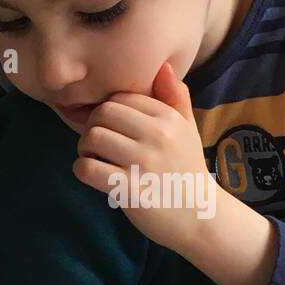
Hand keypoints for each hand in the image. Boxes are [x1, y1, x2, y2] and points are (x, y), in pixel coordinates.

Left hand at [71, 61, 215, 252]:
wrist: (201, 218)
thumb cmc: (187, 171)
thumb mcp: (188, 130)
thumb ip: (175, 97)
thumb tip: (163, 66)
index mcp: (169, 117)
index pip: (120, 97)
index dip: (109, 111)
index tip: (114, 130)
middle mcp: (158, 135)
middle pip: (102, 114)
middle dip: (93, 128)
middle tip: (99, 146)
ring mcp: (144, 163)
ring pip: (91, 138)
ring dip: (85, 149)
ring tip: (96, 159)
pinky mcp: (131, 189)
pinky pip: (88, 168)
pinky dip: (82, 170)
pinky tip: (93, 175)